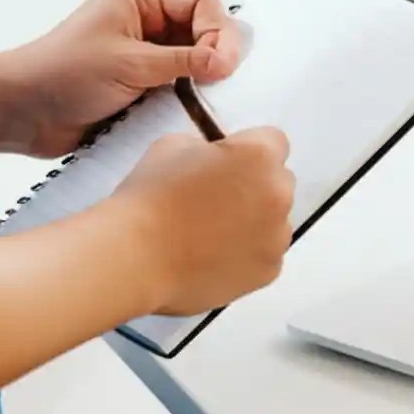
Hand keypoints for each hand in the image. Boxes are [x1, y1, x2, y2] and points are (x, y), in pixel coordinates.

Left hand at [0, 0, 242, 156]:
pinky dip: (193, 93)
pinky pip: (185, 80)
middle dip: (216, 52)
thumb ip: (184, 61)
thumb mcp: (130, 64)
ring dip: (205, 76)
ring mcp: (148, 48)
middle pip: (206, 27)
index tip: (220, 65)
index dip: (217, 31)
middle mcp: (148, 15)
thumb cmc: (62, 76)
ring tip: (206, 96)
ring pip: (199, 55)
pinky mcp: (147, 78)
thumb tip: (227, 63)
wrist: (23, 113)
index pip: (202, 2)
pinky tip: (194, 105)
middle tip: (221, 81)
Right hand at [115, 127, 295, 315]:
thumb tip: (217, 162)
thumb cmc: (150, 195)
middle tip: (215, 201)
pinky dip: (247, 255)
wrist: (134, 257)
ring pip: (275, 221)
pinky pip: (265, 255)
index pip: (273, 141)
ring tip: (211, 236)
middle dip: (256, 185)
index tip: (224, 165)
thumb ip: (210, 149)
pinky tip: (213, 259)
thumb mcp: (174, 146)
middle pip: (279, 182)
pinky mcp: (269, 271)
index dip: (247, 151)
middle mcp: (280, 193)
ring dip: (255, 222)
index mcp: (260, 156)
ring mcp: (277, 236)